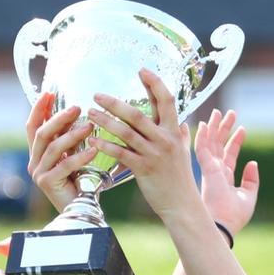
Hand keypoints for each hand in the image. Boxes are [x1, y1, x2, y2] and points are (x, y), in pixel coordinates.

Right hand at [25, 95, 97, 211]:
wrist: (79, 210)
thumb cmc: (79, 182)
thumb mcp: (72, 155)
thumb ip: (68, 139)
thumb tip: (75, 112)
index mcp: (37, 154)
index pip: (32, 126)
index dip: (38, 108)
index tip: (49, 93)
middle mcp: (34, 162)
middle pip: (42, 133)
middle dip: (59, 118)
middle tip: (77, 108)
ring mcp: (38, 173)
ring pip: (53, 147)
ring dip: (72, 135)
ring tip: (90, 126)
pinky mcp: (47, 183)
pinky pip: (64, 165)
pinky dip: (80, 156)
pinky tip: (93, 149)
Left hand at [91, 70, 199, 222]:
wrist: (182, 204)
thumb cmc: (180, 178)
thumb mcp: (184, 152)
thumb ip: (181, 135)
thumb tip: (182, 123)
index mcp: (174, 131)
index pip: (166, 100)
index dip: (154, 83)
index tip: (142, 70)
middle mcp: (164, 139)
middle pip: (137, 114)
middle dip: (115, 102)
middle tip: (97, 94)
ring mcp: (154, 154)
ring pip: (126, 132)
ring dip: (105, 121)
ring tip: (89, 113)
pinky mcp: (144, 169)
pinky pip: (121, 153)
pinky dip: (106, 145)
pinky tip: (92, 140)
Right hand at [193, 110, 259, 234]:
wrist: (222, 225)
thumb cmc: (234, 216)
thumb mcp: (248, 196)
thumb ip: (251, 180)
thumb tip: (253, 163)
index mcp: (225, 178)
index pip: (229, 155)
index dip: (236, 141)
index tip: (243, 129)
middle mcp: (215, 172)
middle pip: (219, 145)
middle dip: (224, 129)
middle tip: (230, 113)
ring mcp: (210, 169)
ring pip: (210, 143)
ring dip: (214, 127)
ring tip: (220, 112)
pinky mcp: (206, 168)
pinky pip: (201, 148)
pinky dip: (201, 136)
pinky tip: (203, 124)